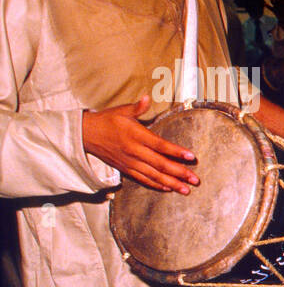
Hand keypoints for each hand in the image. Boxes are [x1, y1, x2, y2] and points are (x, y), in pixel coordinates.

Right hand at [82, 96, 198, 192]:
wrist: (85, 135)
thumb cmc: (106, 120)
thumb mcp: (121, 111)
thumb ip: (137, 107)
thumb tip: (147, 97)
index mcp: (136, 135)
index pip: (160, 145)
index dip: (176, 152)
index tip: (191, 157)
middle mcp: (134, 151)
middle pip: (160, 164)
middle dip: (179, 173)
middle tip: (195, 179)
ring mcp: (130, 162)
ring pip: (153, 176)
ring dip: (171, 183)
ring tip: (186, 190)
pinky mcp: (125, 169)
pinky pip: (143, 179)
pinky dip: (156, 185)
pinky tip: (168, 189)